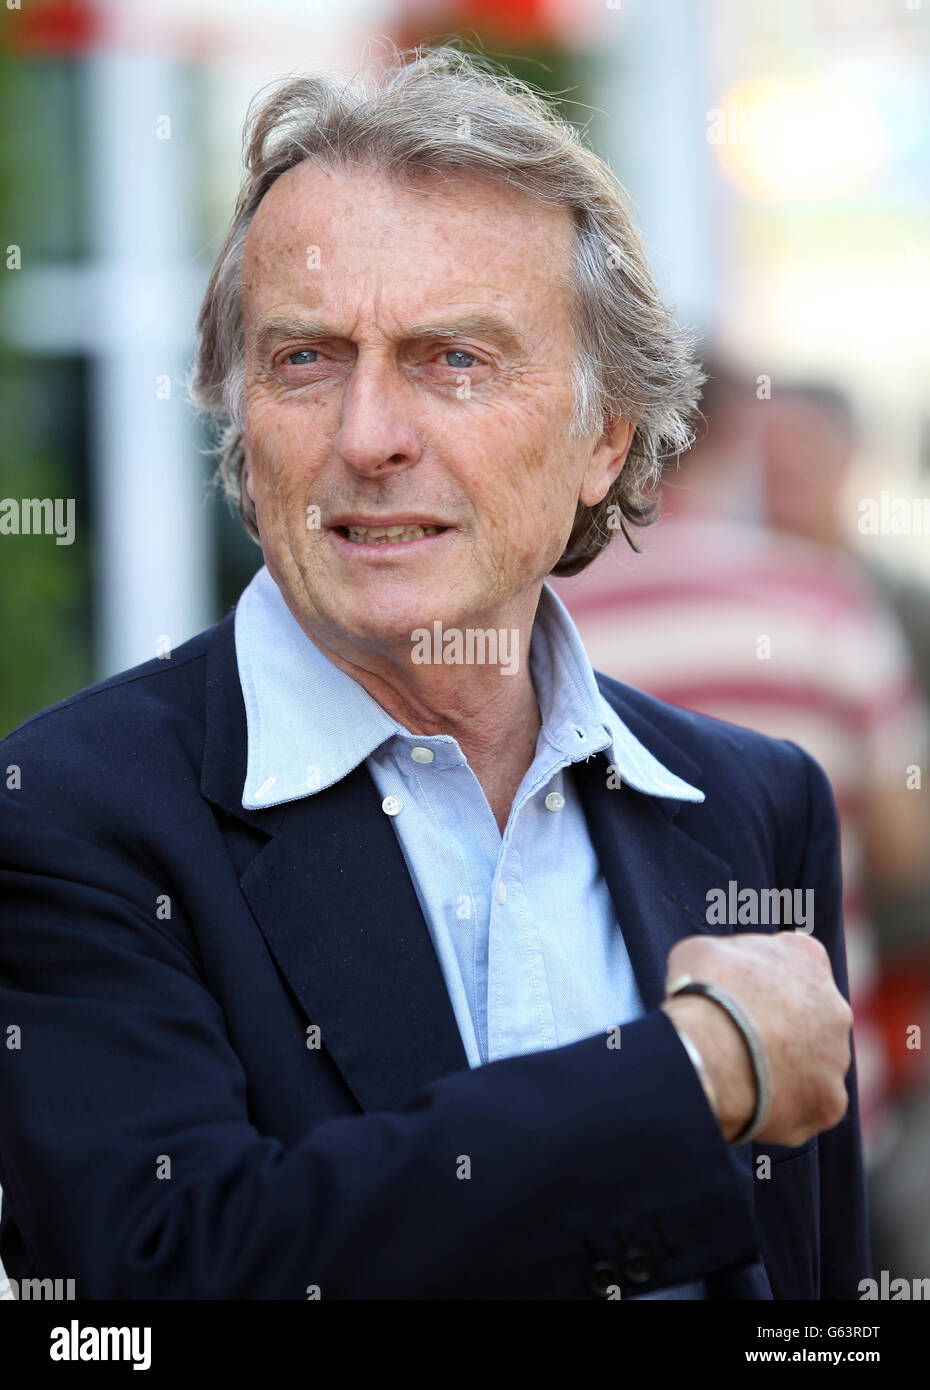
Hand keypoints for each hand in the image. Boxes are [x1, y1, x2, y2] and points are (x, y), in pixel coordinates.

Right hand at [661, 932, 852, 1146]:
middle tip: (743, 1037)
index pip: (796, 961)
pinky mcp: (829, 1103)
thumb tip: (720, 970)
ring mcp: (836, 1058)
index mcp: (806, 957)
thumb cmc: (704, 994)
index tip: (743, 992)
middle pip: (810, 1015)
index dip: (766, 979)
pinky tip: (753, 1102)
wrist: (710, 1053)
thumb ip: (728, 956)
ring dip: (786, 1067)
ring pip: (813, 1064)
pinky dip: (784, 1106)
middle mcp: (834, 1006)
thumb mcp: (701, 951)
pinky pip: (808, 1106)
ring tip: (743, 1074)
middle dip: (783, 1026)